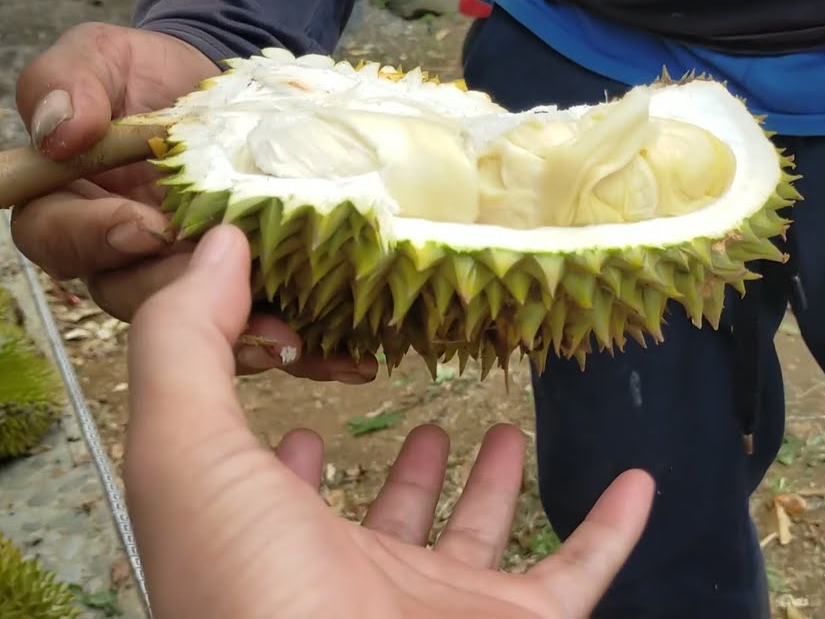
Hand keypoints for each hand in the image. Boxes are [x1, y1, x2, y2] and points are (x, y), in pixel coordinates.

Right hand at [9, 23, 377, 382]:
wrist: (219, 88)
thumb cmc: (146, 75)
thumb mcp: (100, 56)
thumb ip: (68, 81)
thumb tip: (58, 132)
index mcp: (68, 210)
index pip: (60, 239)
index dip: (98, 239)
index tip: (149, 227)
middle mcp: (119, 262)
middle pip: (132, 297)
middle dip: (183, 300)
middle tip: (231, 288)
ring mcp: (181, 284)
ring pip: (197, 330)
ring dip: (243, 339)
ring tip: (291, 340)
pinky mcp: (239, 297)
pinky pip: (265, 331)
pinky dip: (310, 351)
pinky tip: (351, 358)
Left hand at [123, 224, 656, 618]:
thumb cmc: (250, 596)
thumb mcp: (188, 451)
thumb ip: (188, 345)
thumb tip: (216, 241)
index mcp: (276, 548)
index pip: (279, 491)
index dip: (286, 452)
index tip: (306, 400)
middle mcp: (355, 586)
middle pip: (387, 518)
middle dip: (403, 469)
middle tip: (419, 419)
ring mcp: (440, 614)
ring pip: (475, 542)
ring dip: (489, 490)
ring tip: (497, 433)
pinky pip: (579, 573)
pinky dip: (613, 531)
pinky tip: (636, 482)